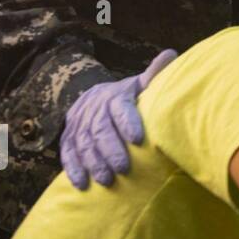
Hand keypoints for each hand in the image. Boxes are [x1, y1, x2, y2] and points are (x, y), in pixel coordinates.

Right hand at [60, 49, 177, 189]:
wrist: (95, 96)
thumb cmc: (128, 95)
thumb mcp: (140, 84)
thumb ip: (154, 74)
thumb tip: (171, 53)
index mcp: (115, 96)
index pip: (120, 107)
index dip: (128, 122)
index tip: (138, 139)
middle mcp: (94, 108)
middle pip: (100, 129)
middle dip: (111, 150)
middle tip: (123, 168)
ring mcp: (78, 123)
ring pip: (83, 142)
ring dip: (94, 162)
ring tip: (106, 180)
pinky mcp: (68, 137)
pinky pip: (67, 152)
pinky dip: (73, 169)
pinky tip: (81, 184)